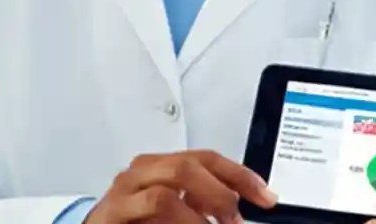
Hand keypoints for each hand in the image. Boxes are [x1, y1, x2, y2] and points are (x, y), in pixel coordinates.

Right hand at [86, 150, 276, 223]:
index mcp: (161, 165)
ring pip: (164, 195)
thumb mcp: (175, 208)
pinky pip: (148, 213)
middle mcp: (140, 172)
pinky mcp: (109, 217)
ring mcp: (122, 195)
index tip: (267, 197)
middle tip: (235, 221)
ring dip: (195, 220)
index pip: (206, 158)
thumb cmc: (135, 220)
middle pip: (186, 167)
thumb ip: (201, 203)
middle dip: (218, 194)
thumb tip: (235, 212)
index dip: (240, 176)